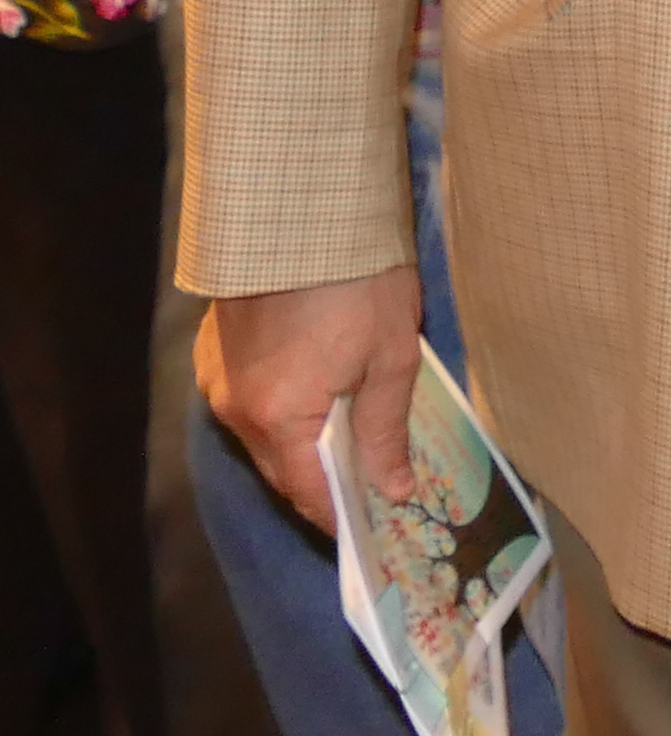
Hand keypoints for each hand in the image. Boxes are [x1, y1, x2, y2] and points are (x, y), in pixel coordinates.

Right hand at [196, 264, 421, 531]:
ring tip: (351, 442)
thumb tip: (392, 491)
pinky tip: (315, 397)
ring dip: (301, 443)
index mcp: (277, 419)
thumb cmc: (359, 284)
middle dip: (324, 481)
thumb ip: (385, 431)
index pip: (308, 491)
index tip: (375, 525)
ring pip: (263, 434)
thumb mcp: (390, 359)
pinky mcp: (213, 350)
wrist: (301, 210)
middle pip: (282, 466)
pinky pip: (249, 400)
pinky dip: (281, 410)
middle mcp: (234, 409)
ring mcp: (217, 378)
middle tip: (372, 486)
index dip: (341, 513)